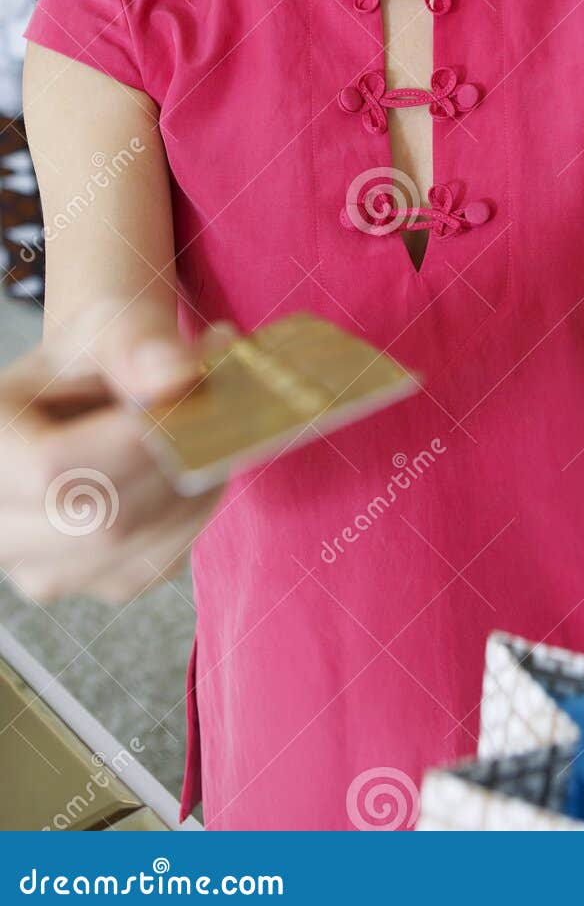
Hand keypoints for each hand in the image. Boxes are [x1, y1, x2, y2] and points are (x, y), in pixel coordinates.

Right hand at [0, 297, 236, 604]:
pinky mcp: (102, 584)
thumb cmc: (98, 352)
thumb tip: (178, 373)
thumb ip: (137, 339)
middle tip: (217, 397)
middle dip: (175, 458)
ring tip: (209, 420)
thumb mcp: (109, 321)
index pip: (52, 470)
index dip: (133, 439)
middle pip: (100, 520)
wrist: (100, 389)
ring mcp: (44, 568)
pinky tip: (196, 460)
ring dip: (196, 481)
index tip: (190, 390)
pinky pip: (165, 559)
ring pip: (141, 544)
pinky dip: (198, 507)